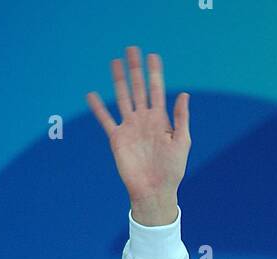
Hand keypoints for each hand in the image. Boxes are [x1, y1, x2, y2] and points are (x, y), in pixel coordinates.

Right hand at [86, 46, 189, 217]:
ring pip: (122, 98)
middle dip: (136, 70)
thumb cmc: (172, 171)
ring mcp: (130, 128)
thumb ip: (182, 119)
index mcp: (160, 120)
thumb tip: (184, 94)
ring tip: (115, 62)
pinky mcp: (117, 139)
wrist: (154, 191)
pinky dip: (98, 108)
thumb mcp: (182, 143)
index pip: (157, 90)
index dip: (155, 73)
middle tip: (132, 49)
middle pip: (138, 89)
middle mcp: (144, 120)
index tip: (153, 56)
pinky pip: (105, 120)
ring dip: (118, 80)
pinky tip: (92, 94)